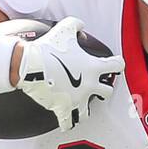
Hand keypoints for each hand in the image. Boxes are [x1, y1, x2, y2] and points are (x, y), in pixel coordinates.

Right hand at [16, 16, 124, 130]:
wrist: (30, 65)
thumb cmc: (47, 48)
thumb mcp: (65, 29)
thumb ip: (76, 25)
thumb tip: (80, 26)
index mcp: (93, 67)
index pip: (116, 66)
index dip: (117, 63)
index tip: (115, 64)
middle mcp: (89, 85)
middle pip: (107, 92)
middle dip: (104, 88)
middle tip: (98, 86)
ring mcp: (76, 99)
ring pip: (88, 112)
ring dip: (85, 108)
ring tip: (81, 104)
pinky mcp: (63, 109)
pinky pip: (68, 123)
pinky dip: (67, 123)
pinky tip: (66, 122)